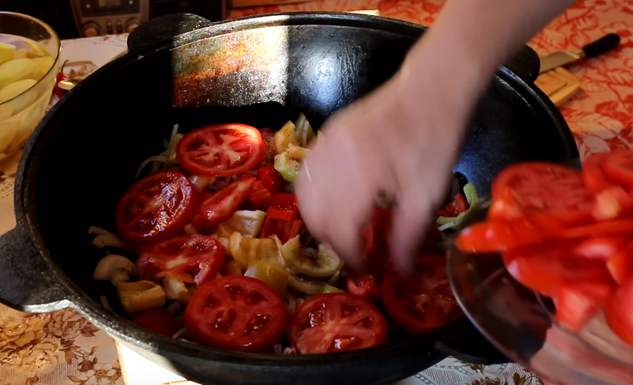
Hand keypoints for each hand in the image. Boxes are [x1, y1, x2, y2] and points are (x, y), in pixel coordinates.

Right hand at [295, 62, 472, 272]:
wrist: (431, 88)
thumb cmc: (434, 141)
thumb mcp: (427, 194)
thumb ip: (408, 236)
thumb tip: (401, 274)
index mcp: (360, 175)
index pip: (341, 230)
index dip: (351, 256)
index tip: (366, 268)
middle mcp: (333, 159)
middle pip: (315, 215)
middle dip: (332, 240)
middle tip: (356, 249)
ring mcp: (325, 143)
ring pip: (304, 195)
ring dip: (319, 219)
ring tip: (343, 229)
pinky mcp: (327, 134)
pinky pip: (307, 173)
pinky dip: (315, 195)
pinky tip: (334, 201)